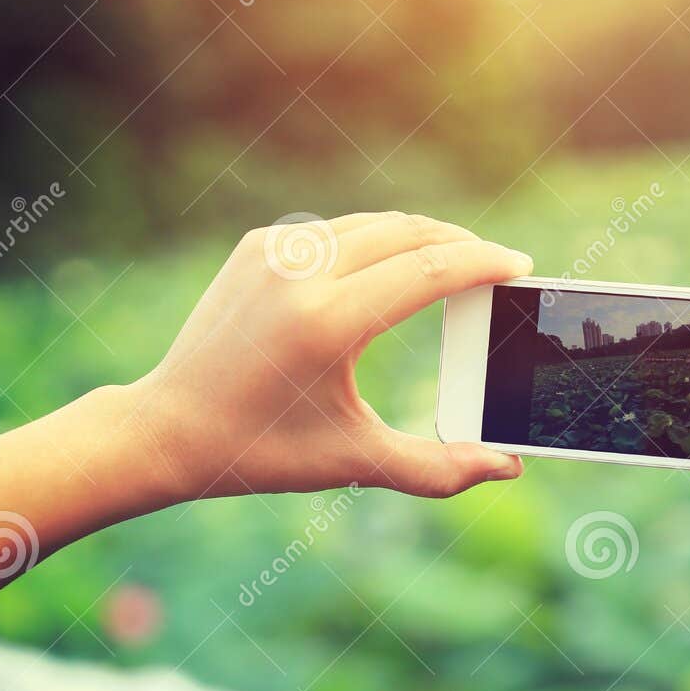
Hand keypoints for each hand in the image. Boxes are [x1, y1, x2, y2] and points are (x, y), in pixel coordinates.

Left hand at [132, 212, 531, 501]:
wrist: (169, 427)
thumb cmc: (265, 451)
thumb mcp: (357, 463)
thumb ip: (438, 468)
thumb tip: (508, 467)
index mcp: (327, 323)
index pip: (428, 270)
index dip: (484, 263)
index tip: (520, 265)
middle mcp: (299, 274)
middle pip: (409, 233)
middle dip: (462, 244)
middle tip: (498, 263)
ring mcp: (274, 252)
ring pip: (374, 223)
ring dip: (422, 236)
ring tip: (456, 261)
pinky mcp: (258, 245)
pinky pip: (337, 229)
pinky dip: (376, 239)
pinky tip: (395, 263)